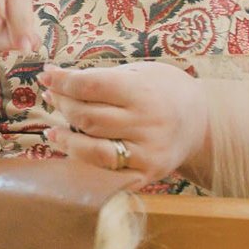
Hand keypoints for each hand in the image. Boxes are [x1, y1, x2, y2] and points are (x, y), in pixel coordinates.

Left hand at [38, 61, 208, 187]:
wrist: (202, 122)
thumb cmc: (164, 90)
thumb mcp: (139, 73)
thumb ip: (101, 78)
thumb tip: (56, 76)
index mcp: (143, 92)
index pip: (91, 86)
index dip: (63, 81)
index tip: (46, 74)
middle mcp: (146, 123)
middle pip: (87, 117)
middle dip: (62, 105)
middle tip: (51, 96)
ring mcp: (146, 152)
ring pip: (92, 149)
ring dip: (66, 139)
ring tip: (52, 130)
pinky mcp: (146, 175)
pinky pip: (106, 172)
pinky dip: (83, 161)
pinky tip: (70, 150)